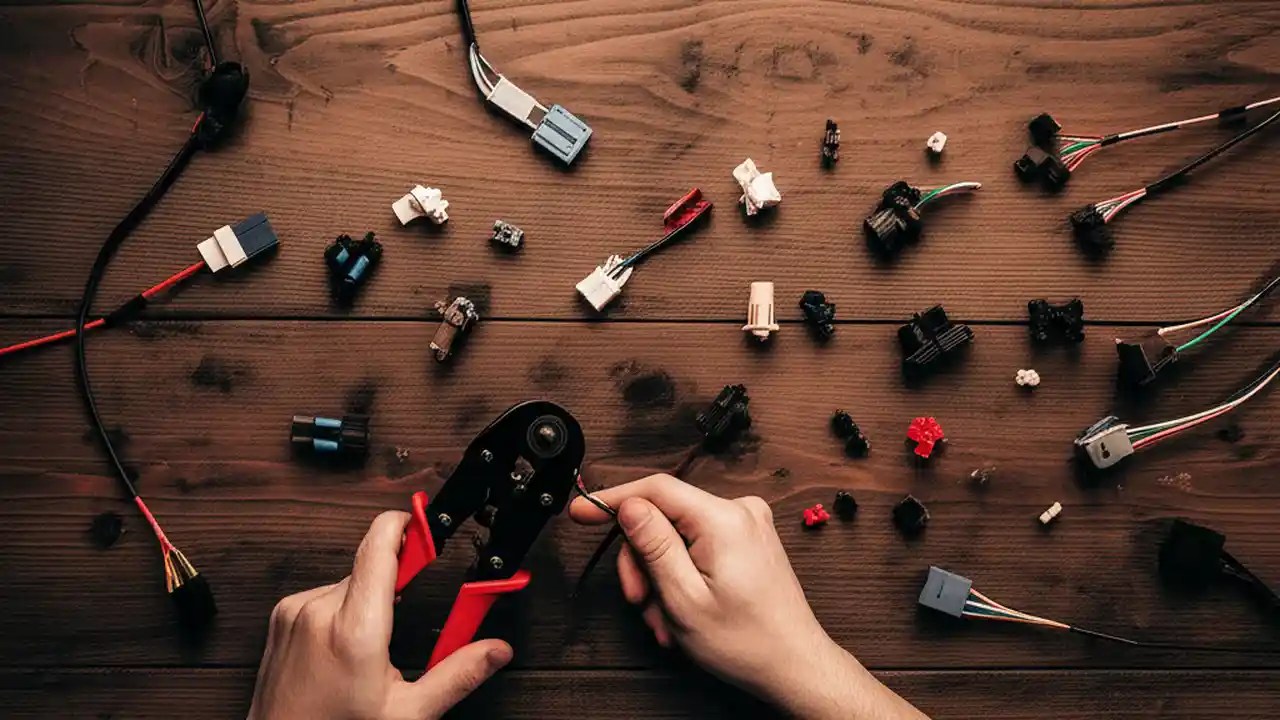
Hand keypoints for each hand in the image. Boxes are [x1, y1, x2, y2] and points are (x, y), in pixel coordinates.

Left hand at [247, 511, 512, 719]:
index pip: (380, 545)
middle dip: (395, 586)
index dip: (407, 526)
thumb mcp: (407, 714)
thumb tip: (495, 650)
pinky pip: (322, 598)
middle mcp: (319, 611)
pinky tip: (343, 650)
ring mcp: (295, 613)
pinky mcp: (281, 619)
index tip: (427, 529)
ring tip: (368, 651)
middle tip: (406, 620)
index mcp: (354, 630)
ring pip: (347, 585)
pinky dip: (339, 614)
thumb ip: (457, 674)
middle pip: (370, 569)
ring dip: (366, 603)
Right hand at [570, 474, 925, 719]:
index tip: (581, 511)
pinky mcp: (748, 539)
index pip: (656, 489)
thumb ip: (653, 545)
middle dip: (643, 562)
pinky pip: (697, 544)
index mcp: (725, 519)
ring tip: (667, 619)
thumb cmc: (747, 642)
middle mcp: (740, 511)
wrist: (794, 666)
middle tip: (639, 601)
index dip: (613, 499)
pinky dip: (682, 575)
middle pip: (664, 517)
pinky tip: (683, 608)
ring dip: (662, 578)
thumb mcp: (683, 598)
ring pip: (677, 536)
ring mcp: (748, 524)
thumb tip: (629, 505)